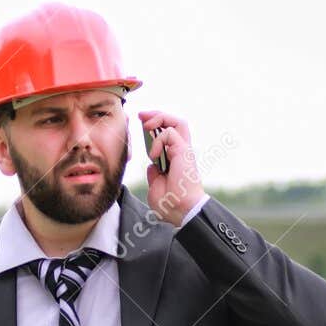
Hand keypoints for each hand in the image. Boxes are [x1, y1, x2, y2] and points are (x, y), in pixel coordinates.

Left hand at [138, 108, 205, 225]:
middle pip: (175, 122)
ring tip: (146, 126)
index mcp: (176, 159)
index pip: (169, 133)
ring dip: (160, 119)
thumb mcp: (156, 187)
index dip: (156, 125)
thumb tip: (152, 166)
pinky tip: (153, 155)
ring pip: (178, 122)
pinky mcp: (184, 152)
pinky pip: (170, 134)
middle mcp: (182, 152)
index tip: (141, 123)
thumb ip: (154, 174)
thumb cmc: (170, 204)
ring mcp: (184, 151)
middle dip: (157, 115)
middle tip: (141, 116)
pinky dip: (158, 140)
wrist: (180, 211)